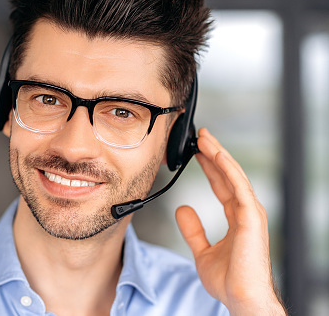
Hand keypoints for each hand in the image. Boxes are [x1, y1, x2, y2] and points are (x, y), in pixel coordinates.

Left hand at [175, 128, 286, 314]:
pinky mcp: (251, 217)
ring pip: (234, 176)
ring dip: (220, 155)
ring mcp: (250, 213)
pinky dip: (228, 169)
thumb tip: (182, 209)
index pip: (221, 184)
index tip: (197, 152)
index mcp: (236, 217)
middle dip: (214, 154)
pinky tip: (217, 155)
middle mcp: (244, 211)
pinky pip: (239, 187)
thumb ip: (193, 229)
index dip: (210, 166)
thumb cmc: (229, 279)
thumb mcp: (201, 250)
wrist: (241, 298)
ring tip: (206, 138)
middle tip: (200, 135)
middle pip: (228, 175)